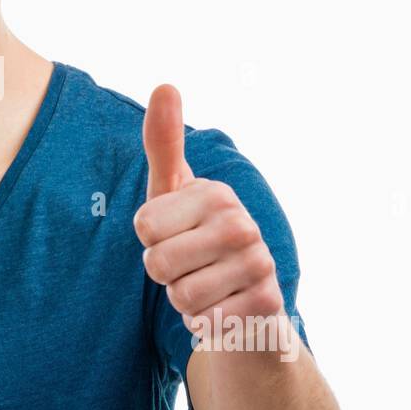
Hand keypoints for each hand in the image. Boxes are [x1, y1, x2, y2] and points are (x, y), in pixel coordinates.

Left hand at [135, 84, 284, 346]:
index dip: (149, 240)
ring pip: (180, 298)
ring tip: (206, 288)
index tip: (174, 235)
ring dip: (184, 302)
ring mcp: (260, 264)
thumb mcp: (174, 192)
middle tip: (188, 268)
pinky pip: (205, 323)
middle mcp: (242, 224)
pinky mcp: (267, 305)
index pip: (143, 226)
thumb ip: (164, 143)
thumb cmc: (197, 241)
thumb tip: (165, 84)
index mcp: (215, 194)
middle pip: (158, 264)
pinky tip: (223, 310)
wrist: (245, 304)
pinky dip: (205, 325)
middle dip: (164, 275)